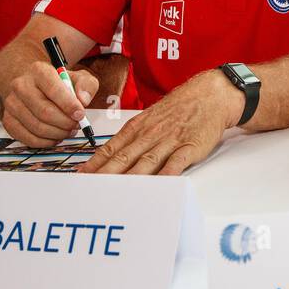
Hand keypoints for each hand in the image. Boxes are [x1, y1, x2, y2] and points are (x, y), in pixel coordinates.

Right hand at [0, 62, 99, 146]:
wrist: (35, 87)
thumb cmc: (59, 84)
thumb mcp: (78, 77)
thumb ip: (86, 85)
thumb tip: (83, 100)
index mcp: (39, 71)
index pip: (53, 89)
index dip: (68, 105)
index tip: (80, 115)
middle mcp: (21, 85)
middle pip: (44, 111)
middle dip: (65, 123)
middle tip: (76, 125)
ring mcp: (12, 104)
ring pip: (37, 127)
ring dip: (57, 134)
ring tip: (68, 131)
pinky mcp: (8, 120)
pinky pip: (27, 138)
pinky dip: (45, 142)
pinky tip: (55, 137)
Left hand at [78, 70, 239, 174]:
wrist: (209, 95)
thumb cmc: (178, 109)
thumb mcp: (150, 118)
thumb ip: (133, 138)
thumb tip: (112, 156)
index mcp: (138, 127)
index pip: (111, 148)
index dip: (95, 163)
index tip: (80, 176)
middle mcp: (150, 134)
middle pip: (124, 158)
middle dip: (104, 174)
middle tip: (89, 188)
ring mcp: (169, 141)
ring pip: (145, 162)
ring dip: (128, 178)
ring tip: (114, 192)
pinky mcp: (189, 147)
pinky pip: (175, 163)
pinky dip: (165, 175)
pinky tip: (156, 186)